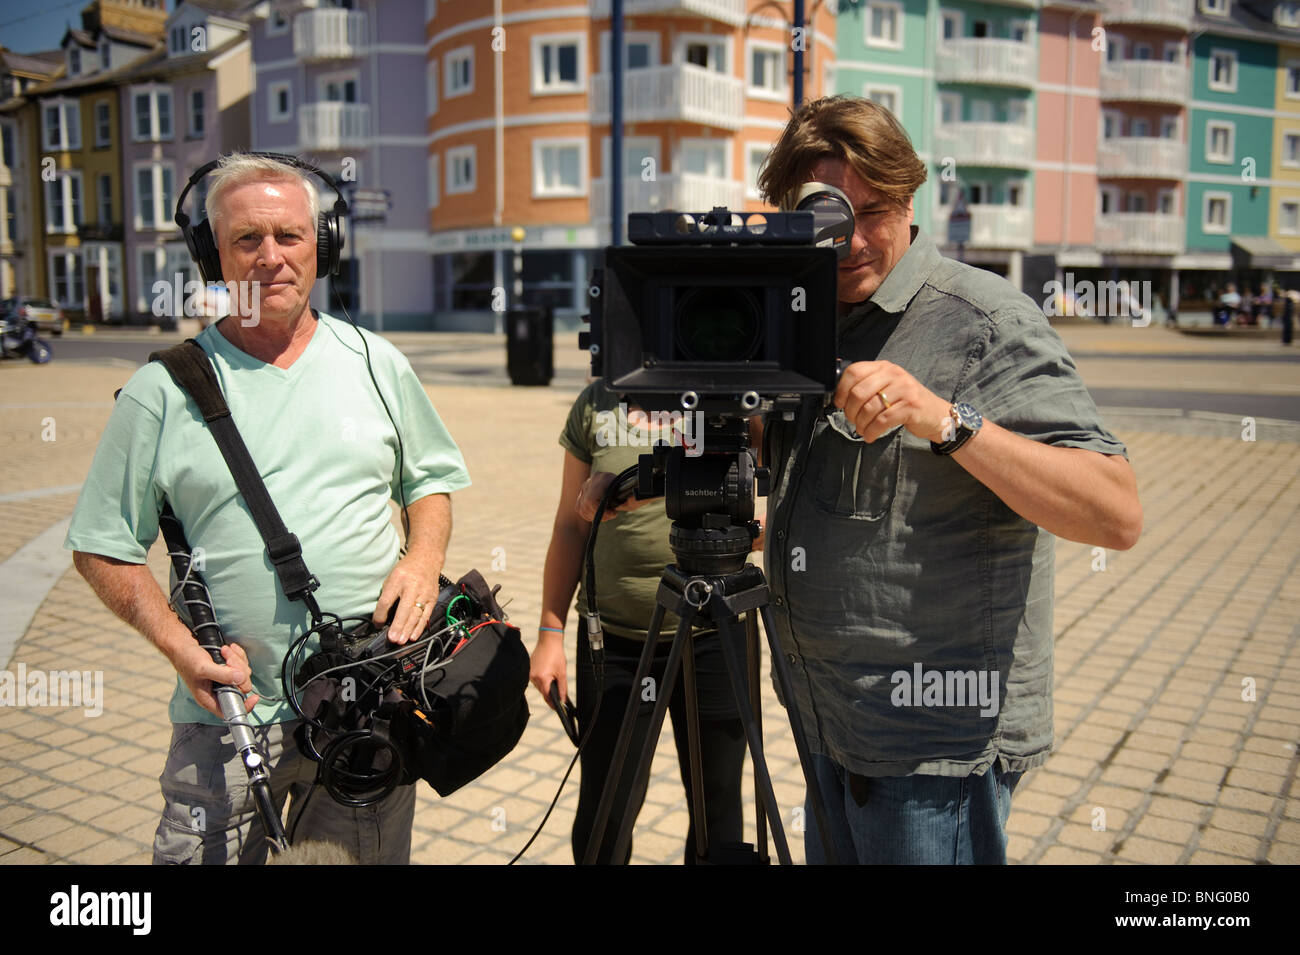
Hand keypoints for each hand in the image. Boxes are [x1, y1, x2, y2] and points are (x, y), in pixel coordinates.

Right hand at [171, 641, 258, 718]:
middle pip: (241, 687)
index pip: (231, 710)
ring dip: (237, 659)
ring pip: (243, 674)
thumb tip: (241, 679)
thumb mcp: (203, 668)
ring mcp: (224, 680)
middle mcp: (218, 691)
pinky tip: (228, 649)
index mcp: (210, 699)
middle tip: (227, 659)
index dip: (245, 706)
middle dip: (238, 670)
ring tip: (224, 651)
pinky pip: (241, 664)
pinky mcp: (227, 669)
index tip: (254, 697)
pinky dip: (238, 655)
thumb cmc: (187, 659)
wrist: (183, 645)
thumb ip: (222, 675)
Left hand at [373, 552, 441, 643]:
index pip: (386, 600)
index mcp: (398, 579)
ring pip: (416, 614)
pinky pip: (426, 615)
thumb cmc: (407, 570)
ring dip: (408, 629)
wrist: (426, 559)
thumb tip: (381, 616)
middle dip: (397, 626)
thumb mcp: (391, 577)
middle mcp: (412, 586)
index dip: (380, 615)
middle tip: (392, 639)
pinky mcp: (433, 598)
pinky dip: (419, 627)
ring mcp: (424, 593)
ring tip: (401, 640)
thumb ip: (387, 595)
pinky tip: (414, 635)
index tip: (377, 624)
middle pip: (404, 609)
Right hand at [529, 632, 567, 709]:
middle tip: (559, 696)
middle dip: (550, 694)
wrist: (548, 640)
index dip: (552, 704)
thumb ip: (562, 688)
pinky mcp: (529, 669)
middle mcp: (533, 677)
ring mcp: (530, 673)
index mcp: (542, 678)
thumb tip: (563, 700)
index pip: (546, 696)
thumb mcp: (562, 672)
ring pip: (539, 685)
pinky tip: (548, 674)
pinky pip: (536, 679)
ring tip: (554, 680)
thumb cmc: (556, 655)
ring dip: (546, 686)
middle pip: (542, 691)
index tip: (557, 709)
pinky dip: (542, 679)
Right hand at [575, 472, 653, 522]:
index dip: (601, 511)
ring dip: (594, 515)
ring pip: (582, 507)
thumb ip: (633, 501)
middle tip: (611, 515)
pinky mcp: (582, 492)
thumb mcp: (634, 497)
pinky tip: (599, 513)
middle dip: (599, 515)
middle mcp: (592, 480)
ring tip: (606, 514)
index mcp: (604, 478)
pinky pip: (579, 508)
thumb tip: (633, 500)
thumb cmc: (631, 492)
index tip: (614, 513)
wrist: (628, 482)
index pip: (591, 500)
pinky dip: (588, 514)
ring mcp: (585, 486)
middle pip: (586, 505)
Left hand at [832, 360, 952, 444]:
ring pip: (869, 409)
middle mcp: (894, 374)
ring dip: (861, 424)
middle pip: (859, 392)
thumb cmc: (905, 402)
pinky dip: (872, 431)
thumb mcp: (887, 387)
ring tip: (862, 430)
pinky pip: (882, 421)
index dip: (841, 390)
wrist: (936, 414)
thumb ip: (867, 385)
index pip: (854, 371)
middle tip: (852, 420)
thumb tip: (838, 392)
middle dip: (850, 411)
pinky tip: (871, 436)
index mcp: (884, 367)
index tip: (839, 403)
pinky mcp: (911, 406)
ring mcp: (904, 389)